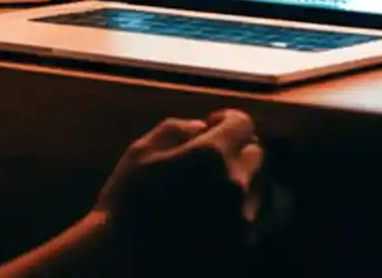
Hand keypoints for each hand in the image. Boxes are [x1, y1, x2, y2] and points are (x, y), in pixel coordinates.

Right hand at [93, 110, 264, 270]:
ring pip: (255, 188)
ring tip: (207, 191)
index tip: (212, 125)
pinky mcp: (240, 246)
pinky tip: (207, 217)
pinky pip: (249, 219)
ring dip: (238, 182)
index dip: (226, 120)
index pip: (242, 123)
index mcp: (212, 155)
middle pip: (255, 155)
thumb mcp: (140, 151)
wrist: (126, 262)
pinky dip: (235, 212)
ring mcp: (241, 219)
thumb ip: (177, 129)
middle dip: (235, 150)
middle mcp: (236, 185)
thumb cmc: (127, 202)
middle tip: (210, 158)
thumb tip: (201, 127)